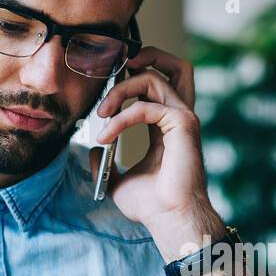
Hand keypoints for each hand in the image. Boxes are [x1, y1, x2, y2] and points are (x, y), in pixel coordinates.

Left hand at [91, 47, 212, 235]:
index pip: (157, 84)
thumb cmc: (152, 206)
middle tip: (116, 69)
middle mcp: (179, 117)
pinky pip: (147, 106)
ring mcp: (183, 119)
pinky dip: (121, 118)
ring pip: (154, 77)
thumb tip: (91, 150)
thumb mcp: (118, 180)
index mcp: (167, 126)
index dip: (133, 77)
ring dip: (121, 90)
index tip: (105, 91)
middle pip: (174, 66)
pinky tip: (107, 135)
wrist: (170, 220)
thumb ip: (105, 162)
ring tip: (102, 113)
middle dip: (146, 56)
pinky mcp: (183, 124)